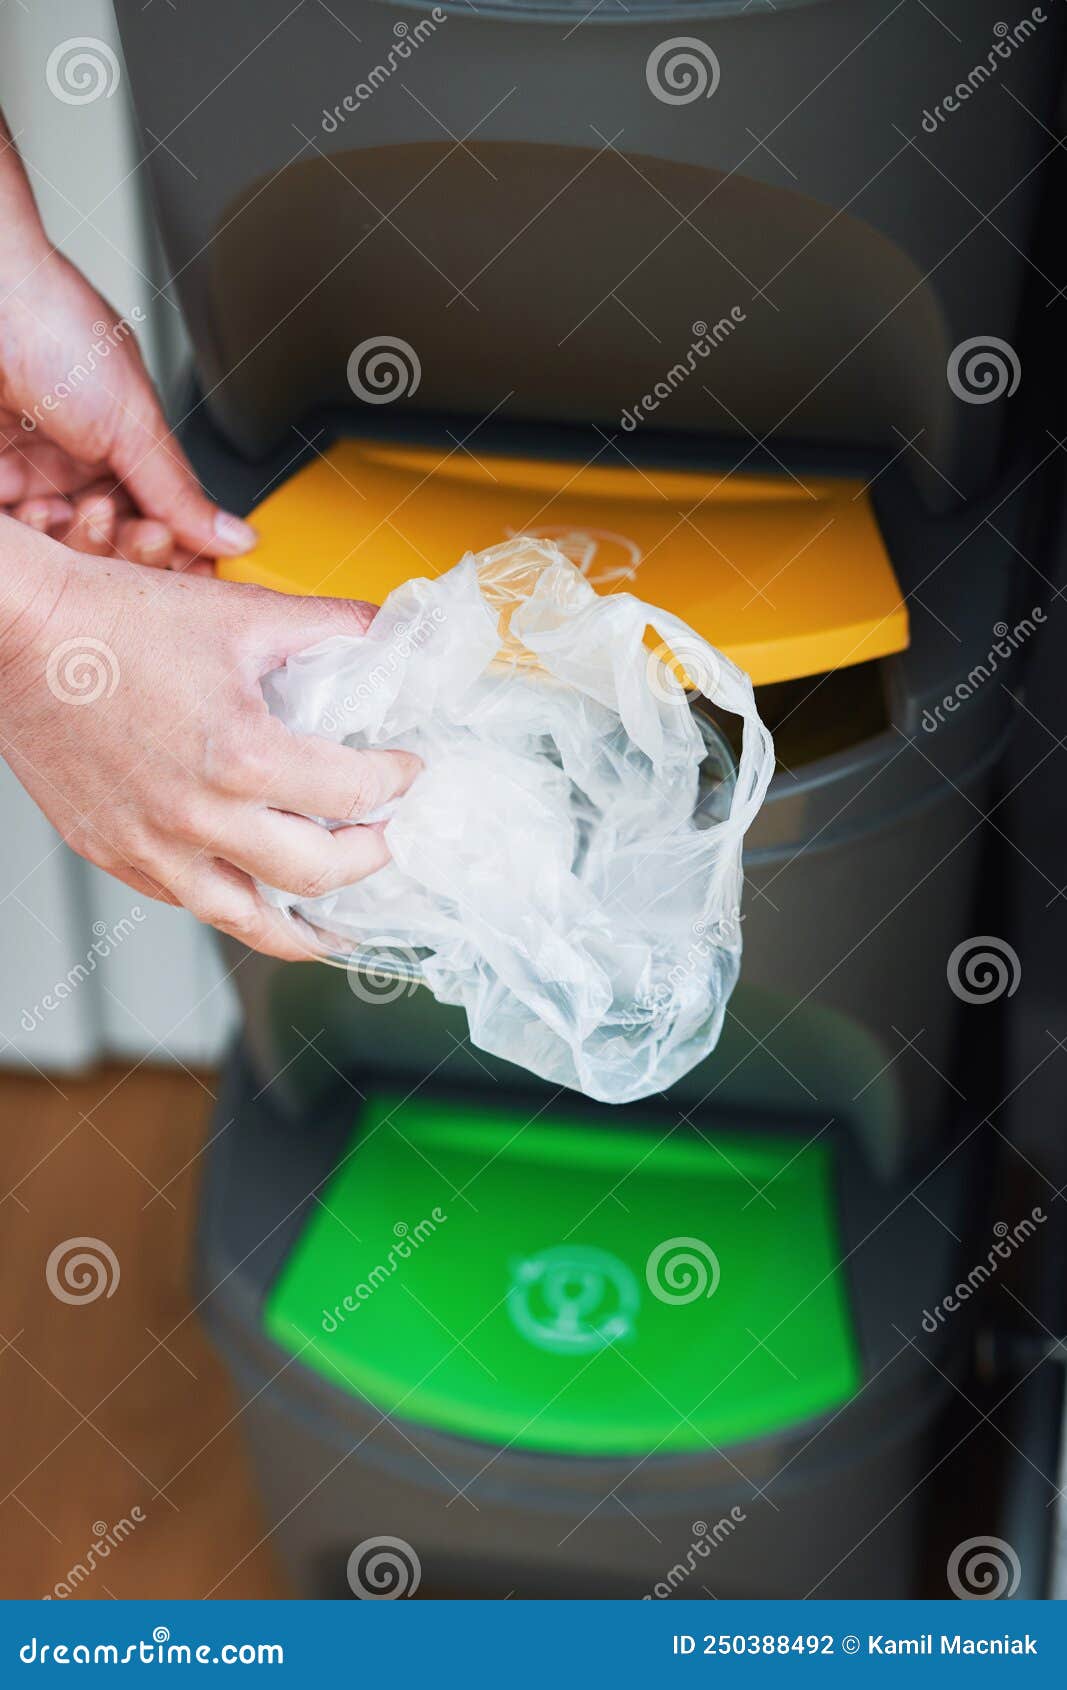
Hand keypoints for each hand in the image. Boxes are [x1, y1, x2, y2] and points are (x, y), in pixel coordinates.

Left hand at [0, 247, 255, 570]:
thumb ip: (179, 490)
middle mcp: (70, 465)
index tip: (191, 571)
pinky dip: (33, 537)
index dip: (173, 552)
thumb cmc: (50, 321)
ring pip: (61, 547)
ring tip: (80, 509)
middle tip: (138, 532)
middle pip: (109, 544)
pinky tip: (39, 510)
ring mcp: (24, 475)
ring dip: (78, 539)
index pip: (154, 523)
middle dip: (127, 545)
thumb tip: (234, 536)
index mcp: (118, 448)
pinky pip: (16, 539)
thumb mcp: (133, 419)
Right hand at [0, 519, 419, 959]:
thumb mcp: (241, 614)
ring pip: (250, 920)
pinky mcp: (114, 855)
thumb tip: (387, 630)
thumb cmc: (115, 620)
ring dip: (307, 925)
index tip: (406, 771)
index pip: (353, 793)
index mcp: (242, 757)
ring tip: (339, 926)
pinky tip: (256, 895)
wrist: (18, 634)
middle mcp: (199, 817)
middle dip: (369, 859)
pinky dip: (235, 904)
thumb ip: (329, 625)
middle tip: (385, 839)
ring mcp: (152, 847)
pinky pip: (189, 902)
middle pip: (318, 874)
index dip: (396, 782)